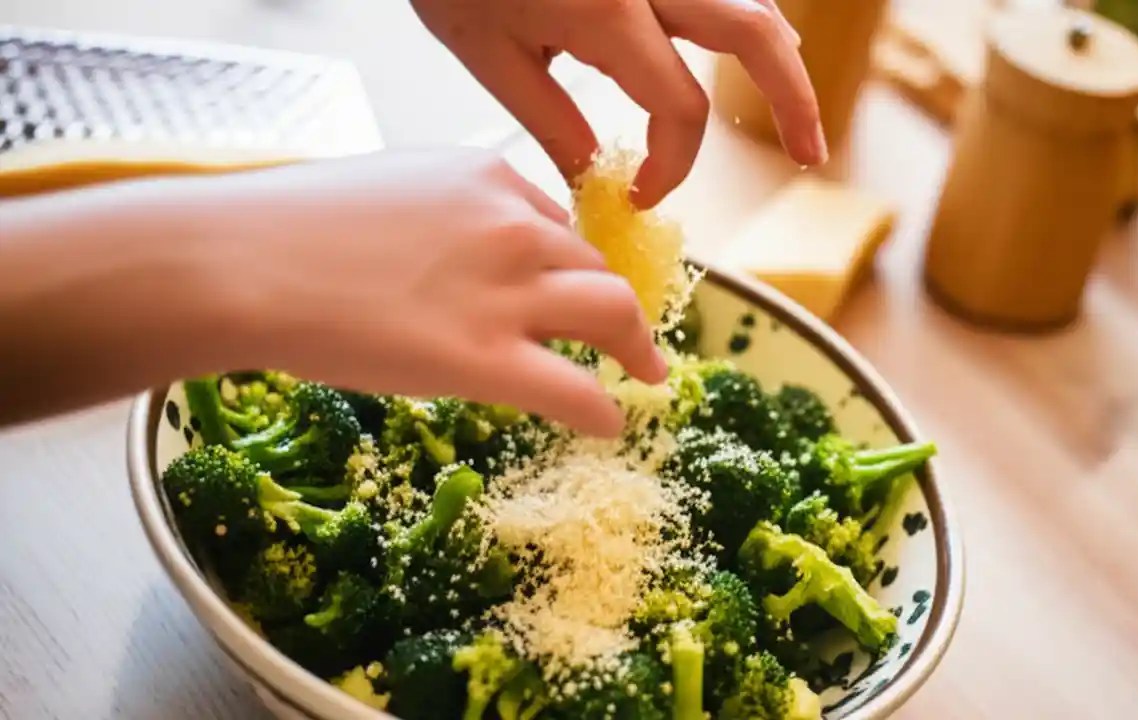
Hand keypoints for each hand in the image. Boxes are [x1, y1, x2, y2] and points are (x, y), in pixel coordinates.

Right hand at [0, 150, 665, 436]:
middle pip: (594, 266)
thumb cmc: (291, 228)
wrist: (244, 263)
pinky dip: (606, 411)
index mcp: (488, 178)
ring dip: (635, 348)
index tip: (567, 290)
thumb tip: (459, 256)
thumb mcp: (390, 193)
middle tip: (626, 339)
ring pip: (611, 315)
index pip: (554, 222)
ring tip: (643, 374)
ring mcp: (507, 293)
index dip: (565, 265)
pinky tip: (613, 425)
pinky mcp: (489, 360)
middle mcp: (513, 226)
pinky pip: (577, 391)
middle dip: (611, 306)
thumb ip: (445, 217)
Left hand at [413, 0, 823, 208]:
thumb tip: (594, 177)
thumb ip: (552, 121)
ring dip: (778, 56)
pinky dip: (746, 17)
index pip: (681, 108)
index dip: (674, 165)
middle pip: (757, 36)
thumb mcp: (487, 55)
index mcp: (608, 14)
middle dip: (795, 101)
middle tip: (810, 156)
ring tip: (794, 107)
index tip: (642, 195)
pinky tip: (749, 47)